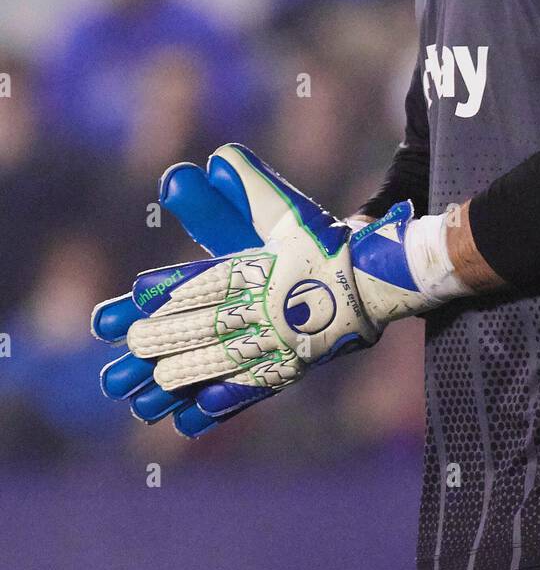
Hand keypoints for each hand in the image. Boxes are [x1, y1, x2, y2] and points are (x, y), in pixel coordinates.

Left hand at [91, 144, 453, 437]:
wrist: (377, 283)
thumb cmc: (327, 246)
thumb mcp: (290, 213)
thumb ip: (255, 187)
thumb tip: (221, 155)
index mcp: (263, 270)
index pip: (211, 280)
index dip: (174, 290)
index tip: (140, 296)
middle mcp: (269, 308)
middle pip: (211, 324)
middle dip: (169, 336)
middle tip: (132, 346)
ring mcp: (281, 342)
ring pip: (226, 359)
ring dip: (187, 371)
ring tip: (153, 383)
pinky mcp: (291, 366)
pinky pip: (253, 387)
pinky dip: (223, 401)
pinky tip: (195, 414)